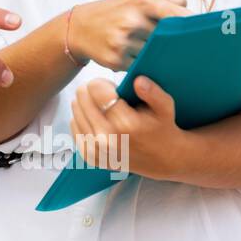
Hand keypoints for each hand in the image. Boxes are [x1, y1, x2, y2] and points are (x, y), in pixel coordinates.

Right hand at [66, 0, 188, 70]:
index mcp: (142, 0)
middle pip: (169, 38)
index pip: (176, 14)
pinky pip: (142, 66)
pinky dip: (143, 63)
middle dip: (174, 42)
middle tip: (181, 45)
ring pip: (157, 55)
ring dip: (159, 55)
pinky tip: (136, 56)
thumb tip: (189, 12)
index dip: (191, 26)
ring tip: (153, 48)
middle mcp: (132, 20)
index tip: (201, 33)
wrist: (80, 27)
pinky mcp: (116, 60)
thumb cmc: (116, 10)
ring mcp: (123, 41)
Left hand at [69, 76, 190, 179]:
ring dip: (86, 104)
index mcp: (126, 124)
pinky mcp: (90, 157)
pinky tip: (95, 118)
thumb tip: (138, 80)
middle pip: (82, 98)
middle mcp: (107, 138)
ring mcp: (96, 150)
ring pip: (76, 111)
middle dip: (93, 91)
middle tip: (108, 96)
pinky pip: (74, 127)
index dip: (102, 82)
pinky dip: (82, 119)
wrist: (163, 159)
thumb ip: (153, 92)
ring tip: (104, 107)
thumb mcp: (166, 107)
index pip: (95, 89)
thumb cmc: (163, 127)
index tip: (112, 86)